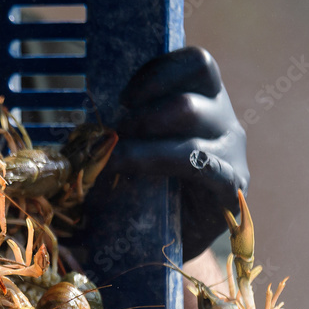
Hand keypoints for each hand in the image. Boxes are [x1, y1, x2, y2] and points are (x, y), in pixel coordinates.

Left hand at [111, 47, 248, 258]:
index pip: (196, 63)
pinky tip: (137, 181)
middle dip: (143, 114)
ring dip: (145, 139)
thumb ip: (118, 131)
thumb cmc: (144, 191)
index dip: (159, 72)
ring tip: (116, 162)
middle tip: (115, 137)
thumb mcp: (133, 151)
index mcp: (203, 100)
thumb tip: (76, 128)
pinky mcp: (231, 186)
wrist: (168, 245)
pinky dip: (161, 165)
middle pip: (189, 94)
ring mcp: (231, 152)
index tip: (123, 98)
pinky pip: (203, 165)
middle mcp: (223, 120)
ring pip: (193, 122)